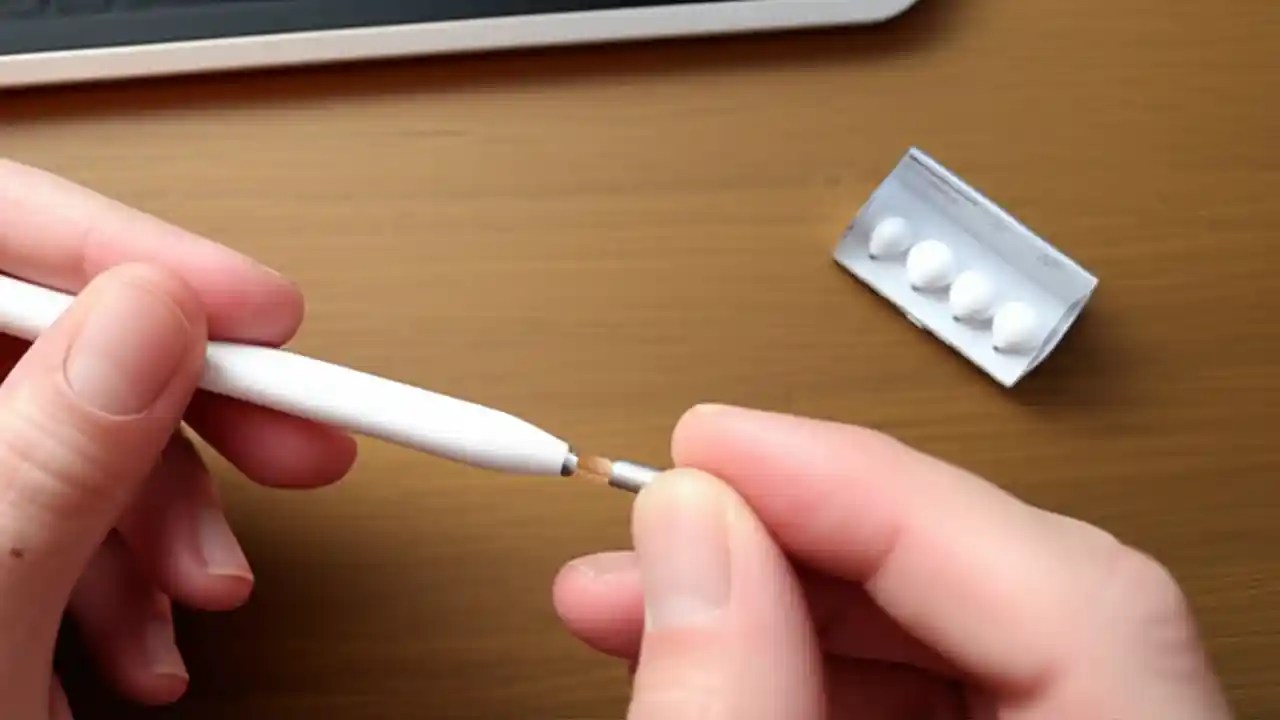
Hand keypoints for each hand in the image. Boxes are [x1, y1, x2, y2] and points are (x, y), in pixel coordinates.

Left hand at [0, 160, 356, 717]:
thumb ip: (46, 455)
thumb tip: (149, 317)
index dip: (119, 253)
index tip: (254, 310)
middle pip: (37, 334)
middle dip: (185, 399)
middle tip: (297, 439)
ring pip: (62, 427)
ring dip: (161, 510)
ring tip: (201, 596)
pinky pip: (51, 501)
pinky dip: (118, 564)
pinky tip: (136, 635)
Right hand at [554, 405, 1232, 718]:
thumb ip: (735, 698)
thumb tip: (692, 525)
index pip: (1061, 586)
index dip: (869, 485)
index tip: (717, 445)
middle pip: (1004, 590)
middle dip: (803, 537)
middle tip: (666, 519)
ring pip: (957, 641)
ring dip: (787, 600)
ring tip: (642, 600)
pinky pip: (935, 700)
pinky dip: (811, 666)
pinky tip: (709, 654)